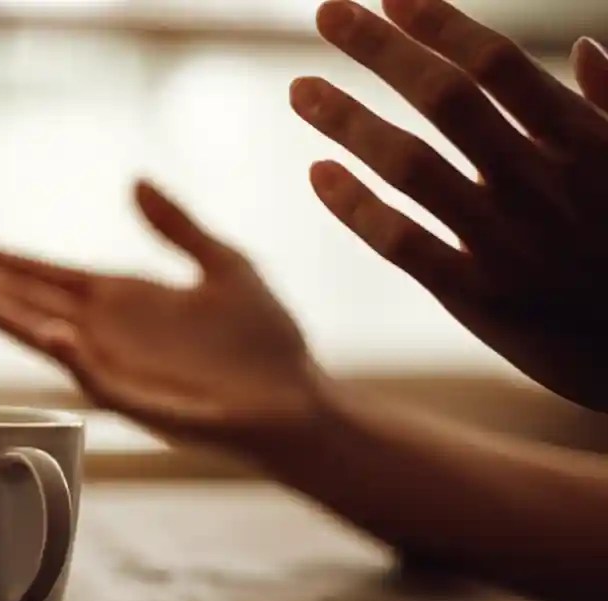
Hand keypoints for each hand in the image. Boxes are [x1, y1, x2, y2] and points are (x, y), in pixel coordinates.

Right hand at [0, 182, 324, 446]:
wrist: (299, 400)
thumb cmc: (264, 339)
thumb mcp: (224, 263)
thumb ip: (178, 226)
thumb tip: (135, 180)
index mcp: (123, 299)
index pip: (48, 276)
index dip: (5, 259)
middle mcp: (108, 332)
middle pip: (30, 303)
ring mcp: (119, 367)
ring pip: (46, 338)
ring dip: (6, 316)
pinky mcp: (142, 400)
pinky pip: (99, 378)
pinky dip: (75, 357)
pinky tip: (54, 331)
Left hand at [293, 0, 607, 409]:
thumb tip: (585, 46)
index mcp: (587, 144)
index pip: (499, 66)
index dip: (442, 25)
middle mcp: (540, 185)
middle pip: (444, 99)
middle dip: (381, 50)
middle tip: (326, 12)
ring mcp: (504, 241)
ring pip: (409, 165)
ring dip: (348, 119)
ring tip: (299, 89)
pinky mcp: (475, 295)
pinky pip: (400, 242)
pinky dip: (356, 206)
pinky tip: (319, 172)